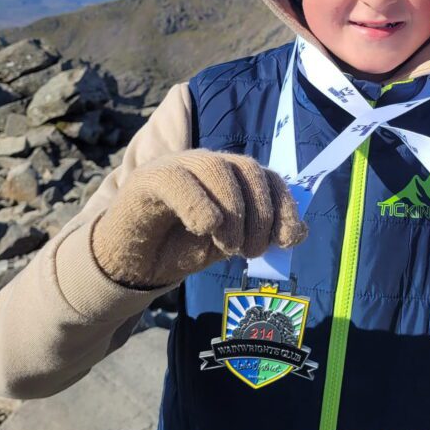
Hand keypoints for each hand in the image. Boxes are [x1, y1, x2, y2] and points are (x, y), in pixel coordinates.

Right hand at [92, 149, 306, 287]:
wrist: (131, 265)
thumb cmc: (180, 249)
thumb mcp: (227, 244)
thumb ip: (259, 234)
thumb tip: (299, 232)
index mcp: (231, 177)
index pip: (267, 177)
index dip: (284, 205)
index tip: (288, 240)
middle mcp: (207, 164)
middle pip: (247, 169)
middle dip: (260, 213)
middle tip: (251, 251)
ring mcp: (178, 166)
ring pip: (216, 167)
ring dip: (233, 211)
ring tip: (229, 247)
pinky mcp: (149, 178)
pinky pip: (178, 179)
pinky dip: (199, 204)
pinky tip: (206, 228)